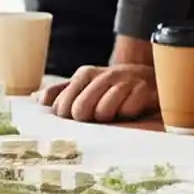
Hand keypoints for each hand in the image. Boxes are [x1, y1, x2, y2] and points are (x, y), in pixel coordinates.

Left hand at [37, 65, 158, 122]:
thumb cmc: (116, 89)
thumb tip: (39, 99)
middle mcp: (103, 75)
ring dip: (110, 117)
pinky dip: (130, 114)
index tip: (81, 118)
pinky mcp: (146, 89)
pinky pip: (128, 110)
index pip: (61, 105)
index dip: (68, 118)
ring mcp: (125, 81)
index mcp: (85, 74)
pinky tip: (135, 110)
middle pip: (80, 110)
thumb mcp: (88, 88)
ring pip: (103, 112)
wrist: (155, 81)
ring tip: (119, 112)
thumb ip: (63, 92)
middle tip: (100, 116)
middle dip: (88, 119)